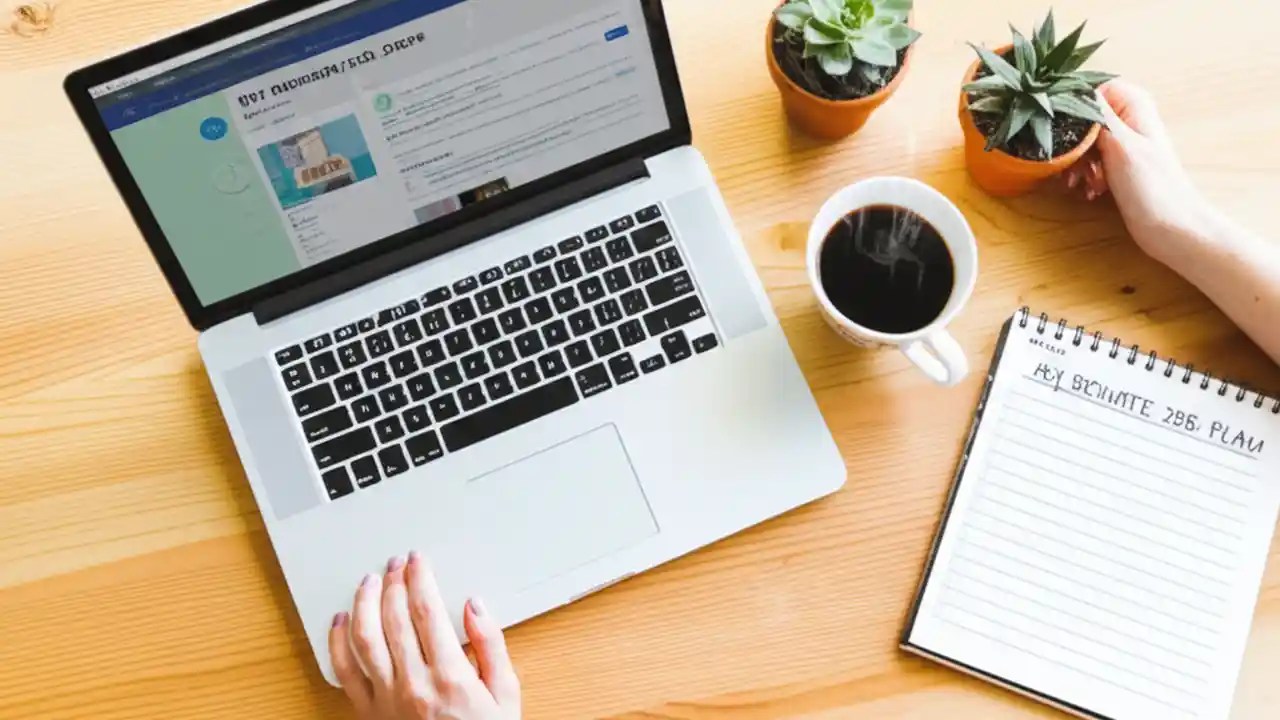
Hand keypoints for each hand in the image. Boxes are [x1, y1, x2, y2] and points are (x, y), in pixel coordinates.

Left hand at [330, 552, 520, 719]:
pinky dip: (337, 641)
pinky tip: (341, 620)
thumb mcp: (506, 694)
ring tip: (368, 581)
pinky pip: (343, 671)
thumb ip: (492, 646)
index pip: (427, 611)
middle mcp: (413, 685)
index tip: (418, 560)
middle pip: (394, 618)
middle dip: (393, 582)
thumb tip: (475, 607)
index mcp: (450, 676)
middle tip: (395, 563)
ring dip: (364, 603)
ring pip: (364, 638)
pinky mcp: (368, 713)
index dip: (420, 578)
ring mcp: (386, 699)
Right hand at [1063, 80, 1213, 265]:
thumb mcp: (1120, 144)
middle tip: (1072, 165)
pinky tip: (1089, 190)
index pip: (1090, 88)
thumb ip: (1096, 114)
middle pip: (1083, 116)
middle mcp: (1128, 117)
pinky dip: (1084, 174)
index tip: (1063, 130)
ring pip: (1083, 140)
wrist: (1171, 228)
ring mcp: (1123, 142)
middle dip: (1072, 141)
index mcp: (1133, 104)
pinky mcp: (1117, 164)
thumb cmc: (1151, 187)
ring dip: (1076, 162)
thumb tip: (1069, 90)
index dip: (1072, 107)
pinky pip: (1089, 160)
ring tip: (1081, 182)